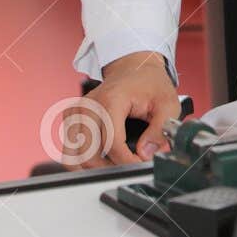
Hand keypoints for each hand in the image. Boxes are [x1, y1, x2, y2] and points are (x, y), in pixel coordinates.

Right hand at [60, 51, 181, 169]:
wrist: (134, 68)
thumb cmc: (149, 84)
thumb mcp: (168, 103)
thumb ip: (160, 130)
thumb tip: (145, 154)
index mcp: (111, 100)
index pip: (112, 144)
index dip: (127, 161)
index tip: (140, 164)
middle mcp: (89, 106)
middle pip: (88, 154)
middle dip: (110, 168)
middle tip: (128, 167)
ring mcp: (77, 112)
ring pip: (73, 156)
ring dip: (93, 168)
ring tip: (115, 164)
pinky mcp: (71, 118)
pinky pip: (69, 150)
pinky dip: (83, 160)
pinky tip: (102, 157)